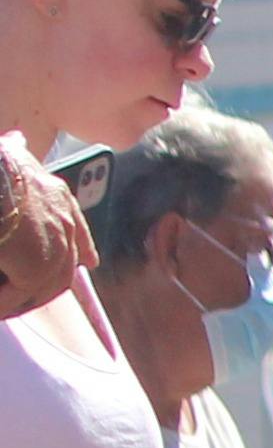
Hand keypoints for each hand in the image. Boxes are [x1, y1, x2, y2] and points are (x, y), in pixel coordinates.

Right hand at [0, 153, 87, 322]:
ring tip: (2, 307)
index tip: (88, 262)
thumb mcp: (8, 151)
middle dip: (41, 285)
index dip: (82, 247)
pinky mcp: (37, 266)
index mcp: (55, 194)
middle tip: (16, 300)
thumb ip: (16, 148)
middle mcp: (63, 220)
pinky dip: (5, 304)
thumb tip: (19, 140)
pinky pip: (20, 294)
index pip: (77, 228)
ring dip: (18, 299)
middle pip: (62, 266)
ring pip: (41, 286)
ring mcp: (55, 245)